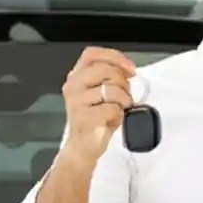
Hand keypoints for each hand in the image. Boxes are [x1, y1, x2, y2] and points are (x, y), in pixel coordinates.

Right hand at [59, 46, 135, 165]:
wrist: (83, 148)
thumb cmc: (95, 120)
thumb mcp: (101, 93)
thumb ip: (110, 77)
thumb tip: (128, 69)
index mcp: (76, 76)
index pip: (93, 54)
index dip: (114, 57)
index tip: (129, 68)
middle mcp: (73, 86)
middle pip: (107, 70)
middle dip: (123, 84)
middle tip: (122, 98)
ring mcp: (76, 101)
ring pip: (113, 90)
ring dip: (123, 101)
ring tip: (116, 110)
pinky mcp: (83, 117)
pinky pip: (113, 109)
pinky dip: (119, 116)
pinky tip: (111, 121)